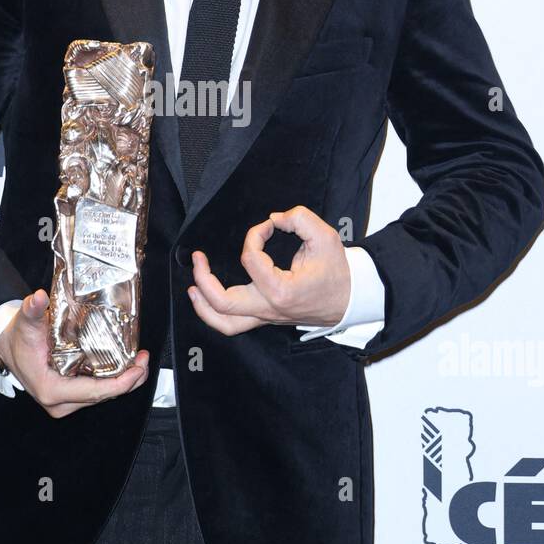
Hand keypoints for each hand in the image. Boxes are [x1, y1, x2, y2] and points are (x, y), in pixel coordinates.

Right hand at [0, 289, 149, 418]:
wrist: (8, 348)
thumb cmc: (18, 339)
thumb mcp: (25, 322)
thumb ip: (32, 309)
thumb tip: (38, 298)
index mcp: (50, 389)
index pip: (94, 392)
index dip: (121, 383)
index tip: (137, 369)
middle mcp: (58, 402)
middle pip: (102, 396)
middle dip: (128, 380)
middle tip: (144, 360)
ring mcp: (64, 402)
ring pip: (101, 396)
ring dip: (123, 381)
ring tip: (139, 361)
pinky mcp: (69, 397)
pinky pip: (96, 392)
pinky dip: (112, 380)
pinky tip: (124, 366)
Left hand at [187, 205, 350, 334]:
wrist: (350, 299)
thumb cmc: (338, 271)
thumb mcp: (325, 237)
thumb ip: (299, 219)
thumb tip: (274, 219)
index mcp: (282, 290)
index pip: (250, 259)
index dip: (254, 236)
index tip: (265, 227)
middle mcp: (270, 308)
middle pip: (224, 303)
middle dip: (204, 279)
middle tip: (198, 259)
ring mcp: (266, 317)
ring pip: (225, 323)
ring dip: (203, 307)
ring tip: (192, 288)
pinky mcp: (266, 318)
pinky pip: (234, 325)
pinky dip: (215, 315)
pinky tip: (205, 299)